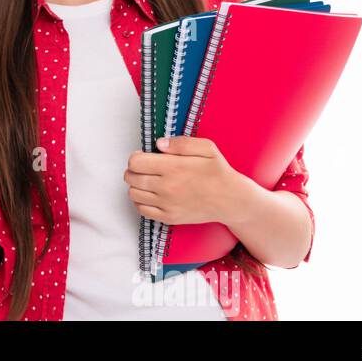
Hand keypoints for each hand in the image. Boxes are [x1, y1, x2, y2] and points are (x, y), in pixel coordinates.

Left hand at [122, 136, 254, 225]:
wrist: (231, 200)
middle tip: (146, 167)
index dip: (137, 156)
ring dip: (136, 185)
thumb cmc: (219, 173)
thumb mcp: (207, 148)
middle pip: (130, 177)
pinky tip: (151, 194)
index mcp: (174, 168)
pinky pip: (141, 209)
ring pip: (133, 193)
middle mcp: (166, 187)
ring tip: (148, 180)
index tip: (144, 156)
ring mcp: (166, 205)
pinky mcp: (168, 217)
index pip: (135, 162)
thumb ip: (181, 143)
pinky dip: (141, 201)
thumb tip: (159, 144)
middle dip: (134, 170)